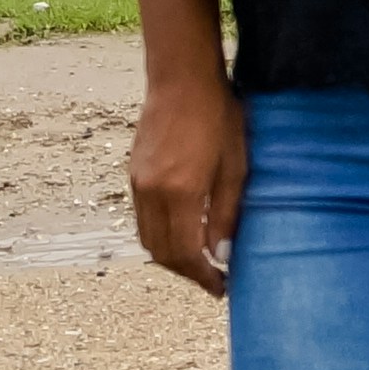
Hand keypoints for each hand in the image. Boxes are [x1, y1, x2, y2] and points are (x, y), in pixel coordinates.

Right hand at [127, 74, 245, 296]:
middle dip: (186, 273)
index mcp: (180, 192)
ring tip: (200, 263)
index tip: (222, 288)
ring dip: (172, 258)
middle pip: (161, 253)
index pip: (184, 253)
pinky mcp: (133, 175)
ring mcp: (138, 184)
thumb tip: (220, 255)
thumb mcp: (235, 167)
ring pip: (148, 239)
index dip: (202, 277)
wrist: (181, 81)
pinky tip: (183, 235)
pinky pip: (142, 220)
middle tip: (213, 281)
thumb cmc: (219, 117)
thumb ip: (226, 214)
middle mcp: (151, 193)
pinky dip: (161, 237)